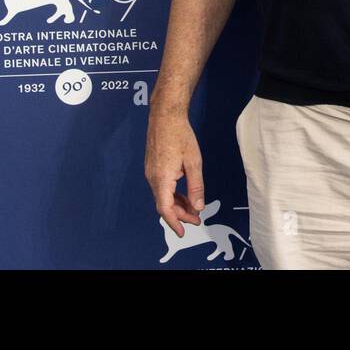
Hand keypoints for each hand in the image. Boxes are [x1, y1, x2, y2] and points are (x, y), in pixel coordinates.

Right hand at [144, 109, 205, 236]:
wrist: (165, 116)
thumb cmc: (180, 135)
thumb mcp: (193, 162)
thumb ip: (196, 187)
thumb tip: (198, 207)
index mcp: (161, 179)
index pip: (165, 209)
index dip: (174, 222)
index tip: (182, 232)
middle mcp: (152, 178)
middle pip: (164, 204)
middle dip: (181, 214)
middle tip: (197, 219)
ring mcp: (150, 173)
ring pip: (163, 196)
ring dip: (177, 205)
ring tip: (194, 209)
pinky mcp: (152, 167)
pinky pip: (161, 187)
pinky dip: (173, 194)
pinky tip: (184, 195)